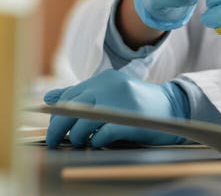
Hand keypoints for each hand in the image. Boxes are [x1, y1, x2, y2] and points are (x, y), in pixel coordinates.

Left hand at [44, 69, 189, 147]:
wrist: (173, 108)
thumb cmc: (137, 102)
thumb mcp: (110, 91)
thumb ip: (81, 94)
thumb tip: (48, 98)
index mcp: (105, 78)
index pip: (69, 97)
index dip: (56, 116)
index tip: (54, 129)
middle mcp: (112, 87)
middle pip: (70, 111)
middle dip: (58, 130)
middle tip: (54, 142)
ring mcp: (122, 104)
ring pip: (82, 124)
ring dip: (78, 138)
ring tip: (82, 142)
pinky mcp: (130, 122)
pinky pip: (101, 136)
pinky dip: (96, 142)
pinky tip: (99, 143)